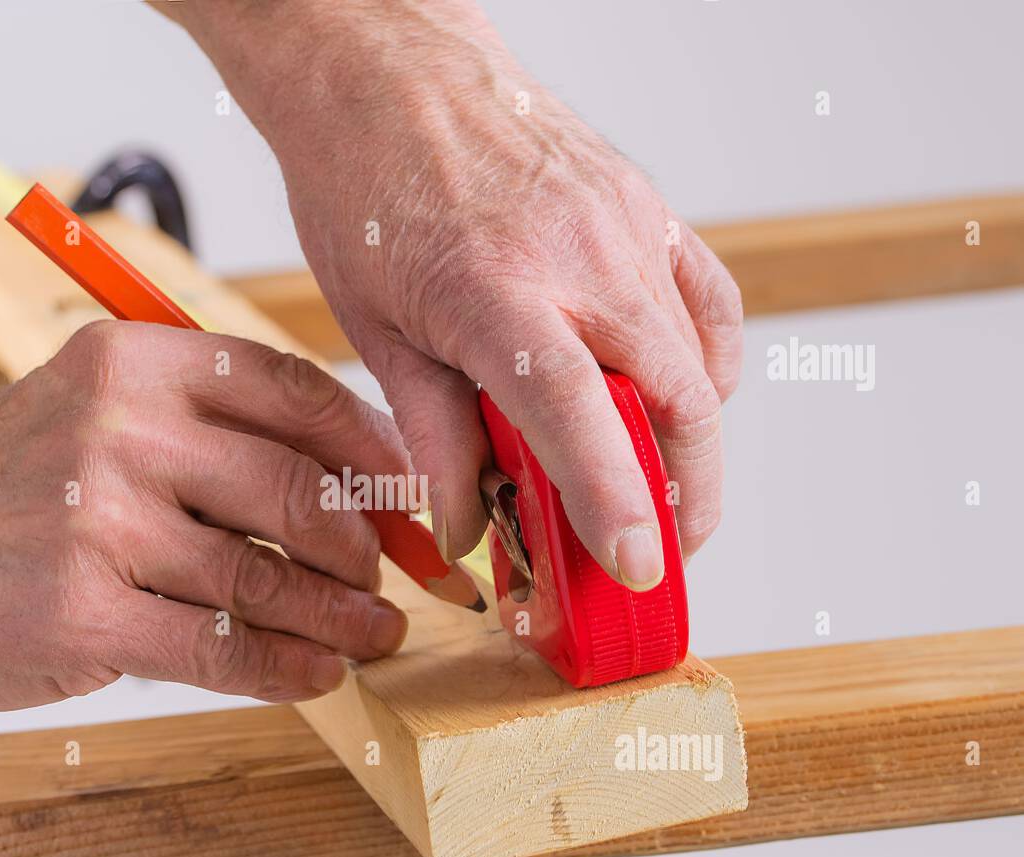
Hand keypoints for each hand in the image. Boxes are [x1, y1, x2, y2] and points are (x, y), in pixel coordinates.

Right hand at [0, 323, 413, 708]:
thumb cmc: (2, 488)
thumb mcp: (89, 409)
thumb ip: (201, 429)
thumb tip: (343, 480)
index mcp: (133, 361)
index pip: (289, 389)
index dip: (368, 446)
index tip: (405, 490)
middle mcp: (120, 429)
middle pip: (295, 490)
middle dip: (362, 546)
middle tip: (388, 577)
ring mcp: (100, 524)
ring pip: (268, 579)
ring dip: (340, 617)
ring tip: (377, 634)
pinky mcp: (85, 616)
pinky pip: (222, 648)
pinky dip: (287, 668)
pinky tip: (319, 674)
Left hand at [164, 0, 742, 588]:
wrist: (389, 70)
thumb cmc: (366, 187)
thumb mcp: (375, 330)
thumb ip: (429, 437)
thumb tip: (463, 528)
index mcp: (493, 291)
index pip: (578, 412)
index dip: (617, 497)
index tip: (641, 566)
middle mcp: (577, 256)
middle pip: (673, 398)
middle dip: (683, 495)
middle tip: (658, 551)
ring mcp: (623, 226)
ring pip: (699, 359)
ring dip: (692, 442)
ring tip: (658, 491)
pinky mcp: (645, 207)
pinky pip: (707, 302)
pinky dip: (709, 366)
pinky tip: (680, 400)